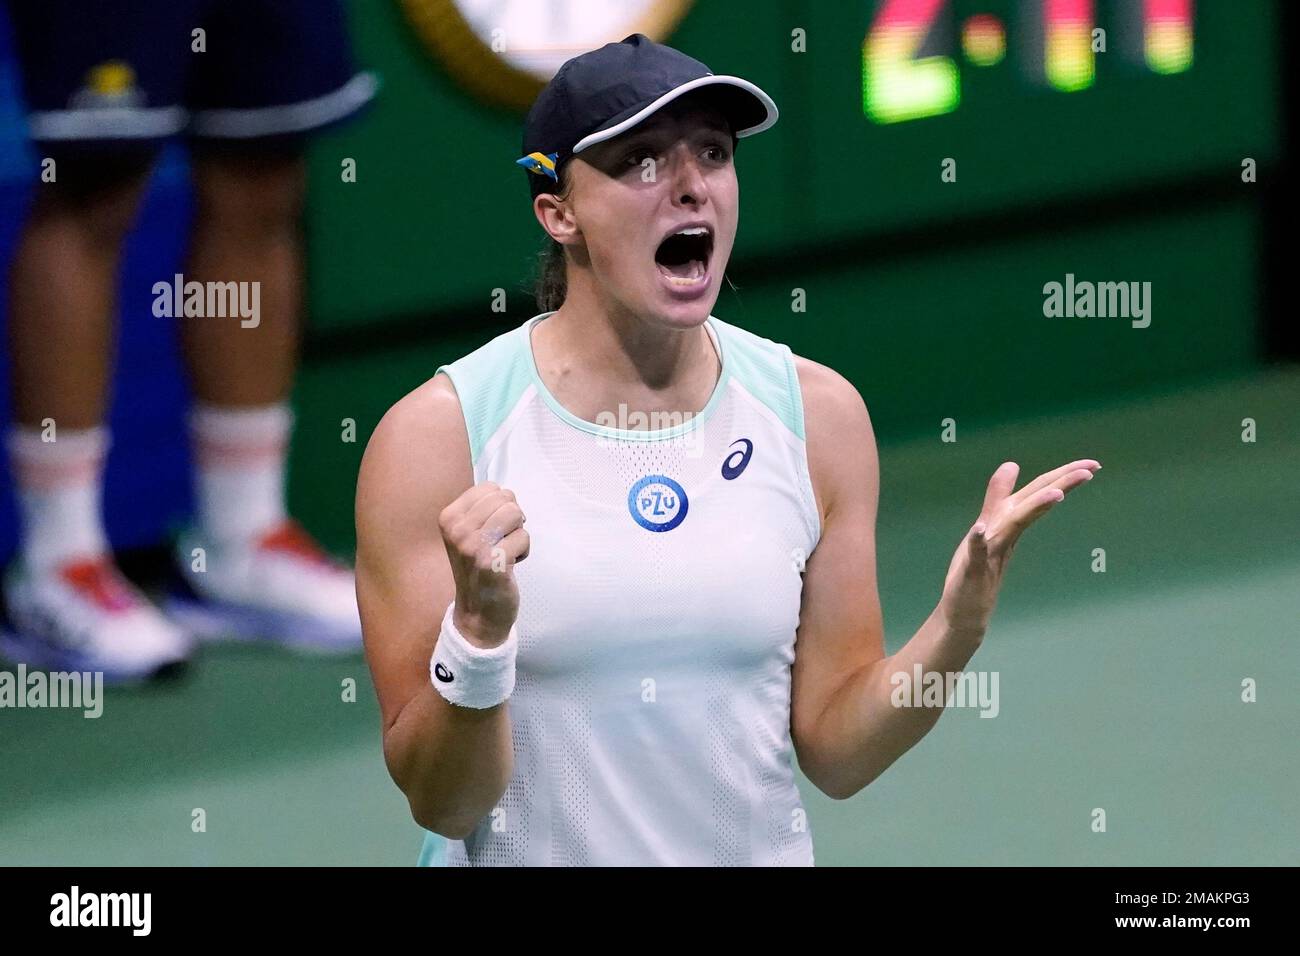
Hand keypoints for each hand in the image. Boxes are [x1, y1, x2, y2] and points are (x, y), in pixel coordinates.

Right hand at [438, 481, 528, 646]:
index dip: (501, 506)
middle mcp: (457, 529)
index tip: (492, 529)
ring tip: (505, 551)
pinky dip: (524, 551)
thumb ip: (482, 509)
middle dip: (512, 519)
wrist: (477, 612)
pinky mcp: (491, 561)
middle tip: (501, 541)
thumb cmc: (479, 568)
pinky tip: (509, 565)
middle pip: (506, 498)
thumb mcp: (468, 534)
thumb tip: (505, 491)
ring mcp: (472, 546)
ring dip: (518, 533)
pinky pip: (524, 537)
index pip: (490, 487)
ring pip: (516, 514)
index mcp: (449, 517)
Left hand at [938, 459, 1099, 638]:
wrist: (965, 612)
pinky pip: (976, 554)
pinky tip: (979, 530)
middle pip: (1034, 504)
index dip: (1062, 476)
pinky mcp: (974, 570)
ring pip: (1014, 525)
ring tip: (1056, 494)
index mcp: (1009, 522)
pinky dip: (978, 541)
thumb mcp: (987, 526)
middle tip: (1091, 470)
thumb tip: (1012, 464)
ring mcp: (991, 553)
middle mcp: (1005, 535)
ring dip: (1033, 509)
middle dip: (1060, 485)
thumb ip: (999, 496)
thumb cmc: (978, 570)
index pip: (1039, 493)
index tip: (1092, 465)